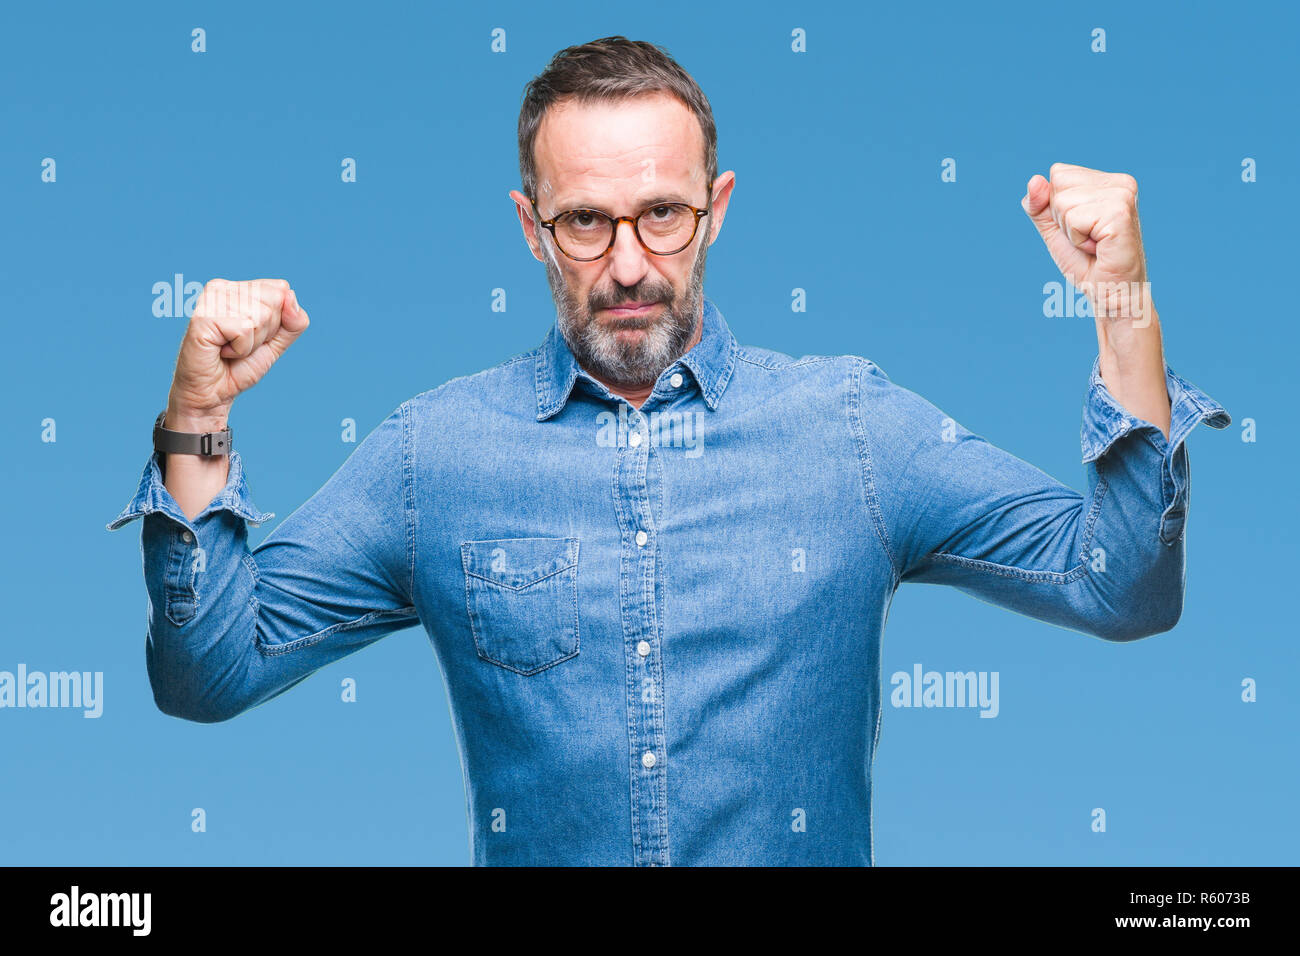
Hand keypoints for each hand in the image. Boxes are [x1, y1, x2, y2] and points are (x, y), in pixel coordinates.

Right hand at [166, 278, 309, 428]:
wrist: (213, 393)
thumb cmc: (239, 366)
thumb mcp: (277, 342)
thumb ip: (293, 321)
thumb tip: (291, 295)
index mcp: (238, 288)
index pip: (281, 289)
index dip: (277, 321)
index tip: (253, 335)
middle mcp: (221, 288)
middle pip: (274, 301)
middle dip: (266, 331)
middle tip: (240, 344)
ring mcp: (210, 300)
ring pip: (260, 316)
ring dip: (252, 342)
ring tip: (230, 348)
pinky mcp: (203, 317)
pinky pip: (244, 330)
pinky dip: (240, 349)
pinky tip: (222, 351)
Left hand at [1022, 163, 1149, 327]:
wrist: (1109, 293)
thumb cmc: (1085, 262)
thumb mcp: (1054, 228)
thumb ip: (1039, 204)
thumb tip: (1034, 180)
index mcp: (1107, 180)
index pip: (1058, 173)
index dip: (1056, 207)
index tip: (1080, 227)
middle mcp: (1119, 183)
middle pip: (1058, 185)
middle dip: (1062, 219)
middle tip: (1087, 238)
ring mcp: (1123, 196)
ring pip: (1063, 202)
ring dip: (1071, 231)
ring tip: (1093, 244)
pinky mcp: (1120, 213)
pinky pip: (1074, 219)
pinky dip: (1078, 239)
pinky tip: (1098, 248)